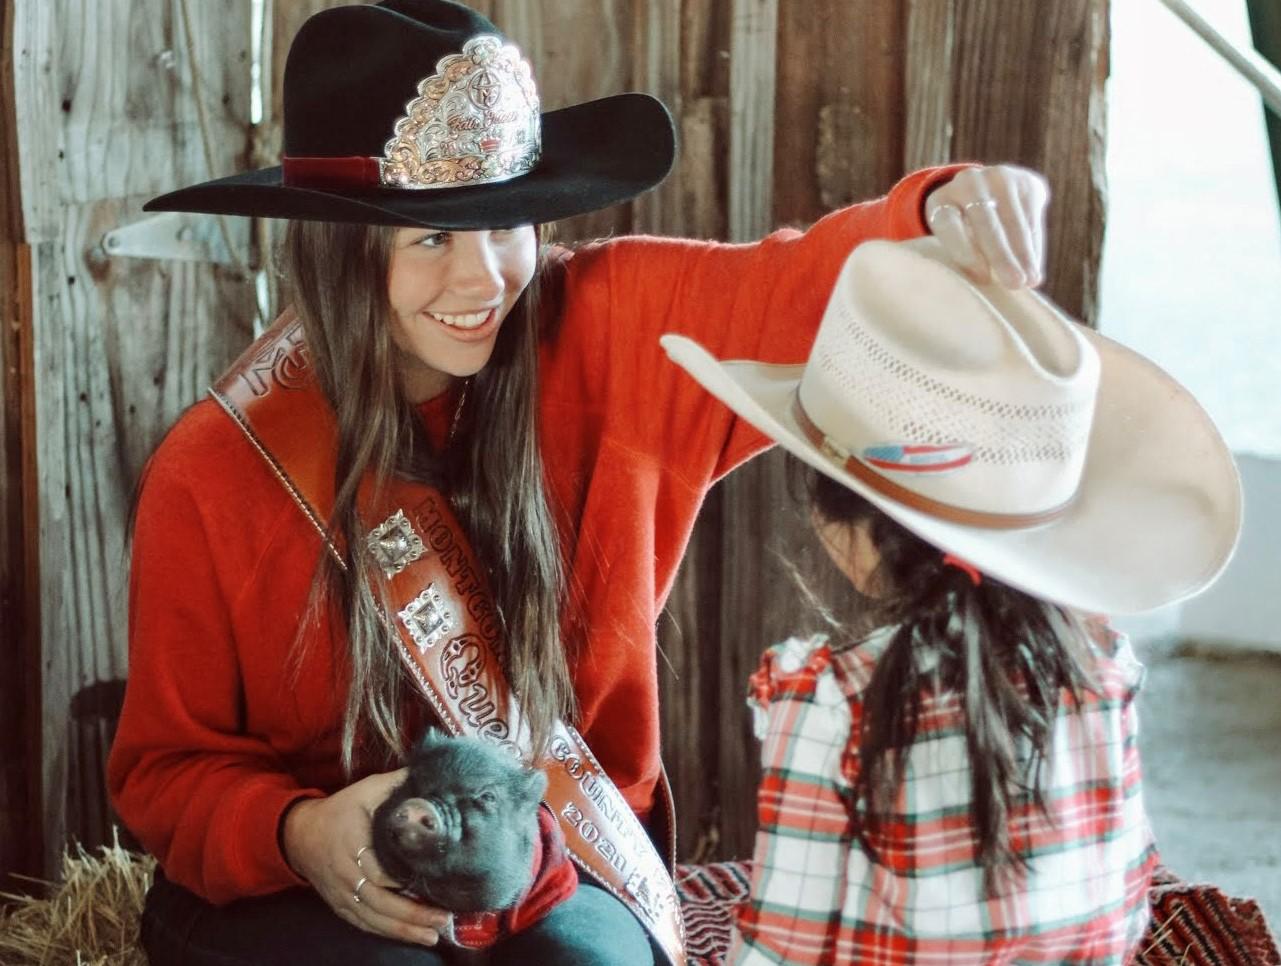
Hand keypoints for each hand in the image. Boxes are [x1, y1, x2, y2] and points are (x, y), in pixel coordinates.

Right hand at [282, 768, 449, 945]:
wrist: (299, 834)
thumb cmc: (339, 810)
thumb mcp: (365, 790)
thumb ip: (396, 784)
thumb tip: (429, 772)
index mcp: (353, 845)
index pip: (381, 869)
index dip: (405, 879)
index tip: (434, 882)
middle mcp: (347, 875)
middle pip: (381, 901)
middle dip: (412, 913)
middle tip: (443, 918)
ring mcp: (342, 894)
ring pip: (374, 919)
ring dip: (404, 930)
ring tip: (433, 935)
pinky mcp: (339, 906)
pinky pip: (364, 924)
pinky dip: (386, 933)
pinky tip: (409, 937)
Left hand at [923, 164, 1049, 287]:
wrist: (987, 192)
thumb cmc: (963, 233)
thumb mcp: (951, 241)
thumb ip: (958, 258)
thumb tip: (978, 290)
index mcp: (940, 200)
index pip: (948, 224)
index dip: (964, 251)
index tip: (982, 278)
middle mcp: (967, 183)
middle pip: (984, 221)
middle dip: (1001, 255)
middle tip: (1014, 284)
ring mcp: (998, 177)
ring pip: (1012, 219)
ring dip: (1024, 252)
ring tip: (1031, 280)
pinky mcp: (1025, 181)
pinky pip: (1032, 215)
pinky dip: (1034, 244)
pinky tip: (1035, 265)